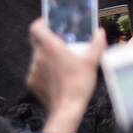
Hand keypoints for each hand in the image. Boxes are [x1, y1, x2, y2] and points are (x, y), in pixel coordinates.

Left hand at [25, 18, 105, 132]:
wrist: (67, 110)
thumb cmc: (79, 84)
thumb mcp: (92, 62)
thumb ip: (97, 44)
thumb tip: (100, 32)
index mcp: (50, 47)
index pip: (36, 28)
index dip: (41, 23)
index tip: (50, 23)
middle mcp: (38, 57)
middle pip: (37, 42)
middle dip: (48, 40)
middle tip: (61, 42)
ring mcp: (33, 71)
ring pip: (37, 57)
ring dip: (47, 56)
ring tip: (62, 62)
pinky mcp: (32, 83)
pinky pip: (36, 71)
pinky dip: (44, 71)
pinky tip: (57, 77)